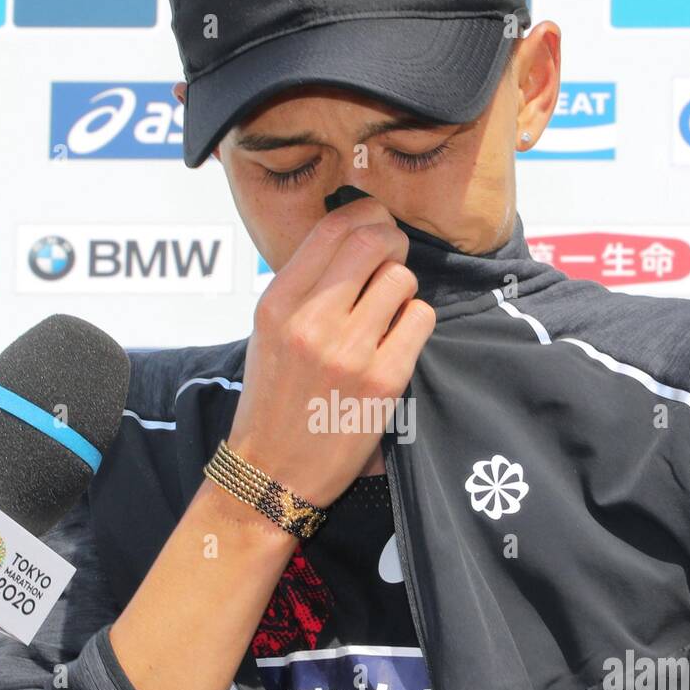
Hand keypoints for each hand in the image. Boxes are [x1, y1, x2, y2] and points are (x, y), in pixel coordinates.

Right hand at [227, 194, 435, 507]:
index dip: (366, 216)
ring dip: (403, 290)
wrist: (272, 473)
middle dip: (392, 243)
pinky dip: (415, 323)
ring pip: (401, 279)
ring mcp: (348, 350)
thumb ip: (305, 286)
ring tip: (387, 315)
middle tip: (391, 264)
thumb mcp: (269, 333)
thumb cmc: (274, 400)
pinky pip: (420, 318)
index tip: (376, 227)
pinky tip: (396, 342)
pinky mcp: (383, 380)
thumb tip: (355, 236)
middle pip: (373, 240)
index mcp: (277, 302)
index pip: (333, 227)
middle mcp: (310, 320)